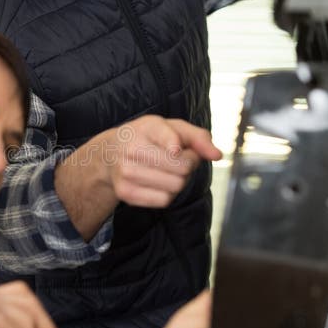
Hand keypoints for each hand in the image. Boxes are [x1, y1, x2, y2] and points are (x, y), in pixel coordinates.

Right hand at [100, 116, 221, 208]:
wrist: (110, 155)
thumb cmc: (149, 138)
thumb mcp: (173, 128)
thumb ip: (199, 138)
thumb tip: (217, 155)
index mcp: (147, 127)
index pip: (166, 138)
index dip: (174, 146)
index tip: (175, 150)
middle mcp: (132, 148)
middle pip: (182, 168)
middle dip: (188, 166)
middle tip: (179, 159)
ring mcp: (126, 172)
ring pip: (175, 186)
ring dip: (179, 181)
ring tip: (168, 171)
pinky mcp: (125, 192)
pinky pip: (164, 201)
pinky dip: (167, 194)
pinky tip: (158, 182)